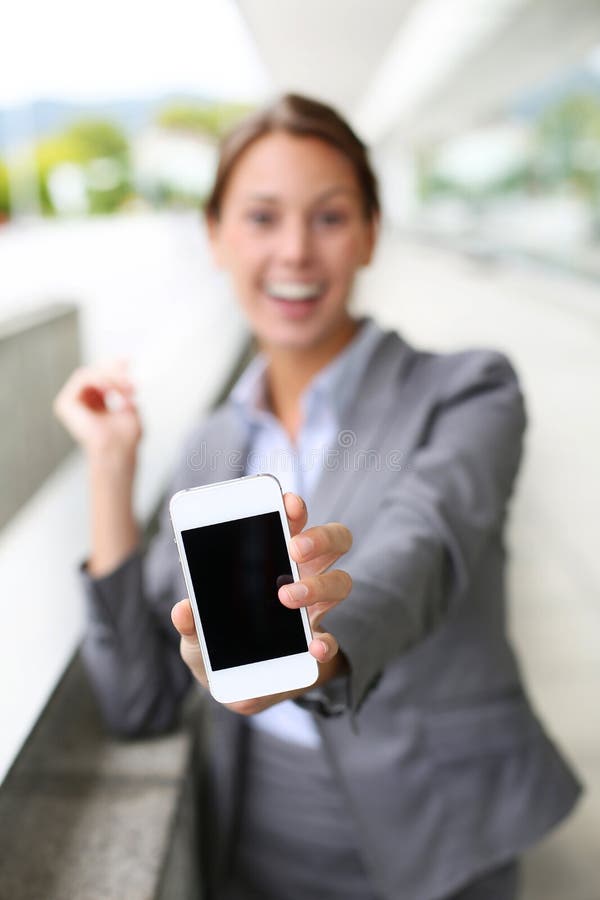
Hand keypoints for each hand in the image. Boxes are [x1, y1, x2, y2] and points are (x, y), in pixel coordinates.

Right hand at [53, 359, 141, 464]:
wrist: (117, 451)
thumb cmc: (125, 439)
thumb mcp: (132, 410)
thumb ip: (128, 395)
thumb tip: (129, 378)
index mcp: (96, 405)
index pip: (101, 378)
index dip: (114, 366)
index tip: (129, 360)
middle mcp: (82, 403)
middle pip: (94, 372)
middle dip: (114, 368)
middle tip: (129, 371)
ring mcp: (71, 403)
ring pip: (90, 373)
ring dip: (111, 376)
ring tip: (125, 387)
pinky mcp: (65, 403)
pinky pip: (82, 378)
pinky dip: (100, 378)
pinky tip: (111, 388)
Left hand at [170, 492, 352, 715]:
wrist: (241, 689)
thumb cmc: (220, 648)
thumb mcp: (197, 636)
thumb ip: (191, 624)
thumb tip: (183, 610)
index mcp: (273, 562)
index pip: (294, 523)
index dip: (294, 509)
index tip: (288, 503)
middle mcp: (303, 578)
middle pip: (334, 541)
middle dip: (319, 537)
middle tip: (293, 548)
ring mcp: (316, 612)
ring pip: (341, 581)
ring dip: (318, 585)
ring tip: (288, 597)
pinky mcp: (320, 648)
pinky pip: (334, 641)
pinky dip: (326, 643)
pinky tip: (313, 647)